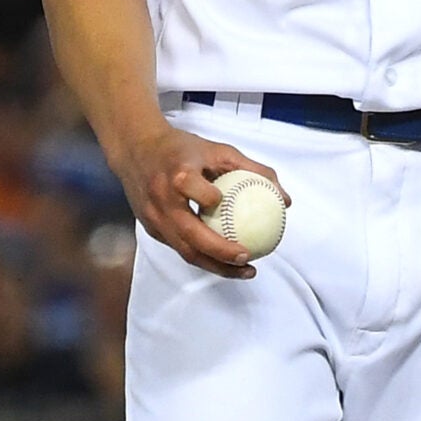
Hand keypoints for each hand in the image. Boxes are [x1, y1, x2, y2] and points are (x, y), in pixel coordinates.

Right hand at [113, 125, 288, 279]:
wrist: (135, 150)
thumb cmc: (181, 149)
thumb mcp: (218, 150)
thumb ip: (254, 170)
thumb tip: (285, 200)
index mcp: (175, 173)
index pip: (190, 187)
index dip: (208, 197)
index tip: (229, 203)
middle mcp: (161, 199)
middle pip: (190, 233)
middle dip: (220, 251)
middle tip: (248, 258)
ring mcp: (153, 217)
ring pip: (185, 250)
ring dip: (216, 266)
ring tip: (244, 270)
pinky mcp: (151, 229)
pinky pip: (180, 248)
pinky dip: (204, 258)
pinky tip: (226, 263)